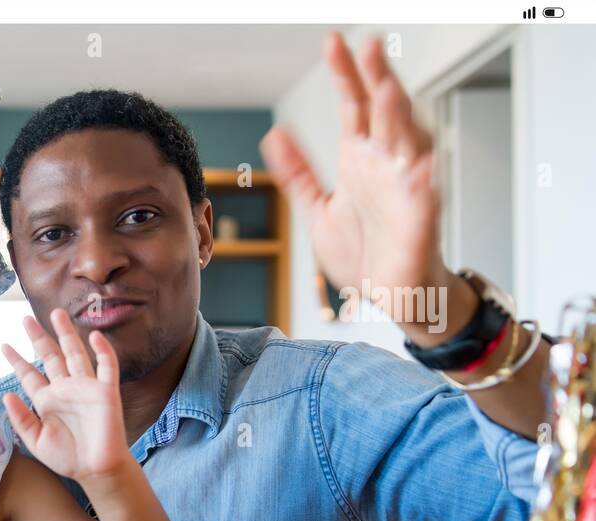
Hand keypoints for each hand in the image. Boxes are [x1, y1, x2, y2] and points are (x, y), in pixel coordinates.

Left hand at [1, 309, 130, 481]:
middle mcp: (65, 389)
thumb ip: (21, 419)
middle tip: (24, 318)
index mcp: (47, 400)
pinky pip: (106, 366)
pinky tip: (94, 336)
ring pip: (75, 353)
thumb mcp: (36, 441)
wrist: (96, 471)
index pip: (29, 375)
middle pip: (50, 356)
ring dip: (67, 333)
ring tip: (56, 313)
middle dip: (38, 337)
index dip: (17, 360)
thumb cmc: (68, 458)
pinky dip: (103, 350)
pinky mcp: (106, 392)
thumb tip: (6, 396)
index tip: (3, 345)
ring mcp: (86, 388)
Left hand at [260, 32, 460, 328]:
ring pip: (407, 138)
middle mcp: (386, 164)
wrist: (389, 296)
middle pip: (383, 110)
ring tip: (386, 86)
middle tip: (367, 45)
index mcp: (361, 160)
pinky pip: (424, 184)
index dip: (346, 75)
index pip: (354, 105)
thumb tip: (275, 134)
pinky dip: (420, 165)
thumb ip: (298, 172)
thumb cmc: (364, 254)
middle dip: (377, 78)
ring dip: (399, 112)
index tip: (334, 44)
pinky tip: (414, 148)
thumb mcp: (318, 209)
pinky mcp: (421, 213)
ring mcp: (406, 185)